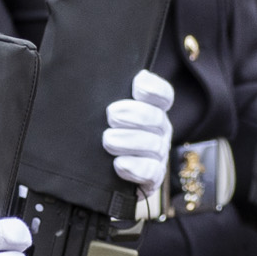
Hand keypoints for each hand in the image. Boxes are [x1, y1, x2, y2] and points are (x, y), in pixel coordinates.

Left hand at [102, 71, 172, 189]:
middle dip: (135, 114)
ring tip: (108, 140)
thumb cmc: (94, 139)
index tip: (137, 85)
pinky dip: (136, 167)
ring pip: (154, 145)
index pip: (163, 95)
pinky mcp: (152, 179)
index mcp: (150, 110)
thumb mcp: (97, 115)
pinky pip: (152, 172)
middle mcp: (158, 131)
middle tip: (111, 115)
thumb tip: (96, 73)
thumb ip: (101, 97)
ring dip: (130, 141)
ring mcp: (157, 155)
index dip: (154, 88)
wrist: (94, 182)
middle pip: (156, 117)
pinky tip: (119, 164)